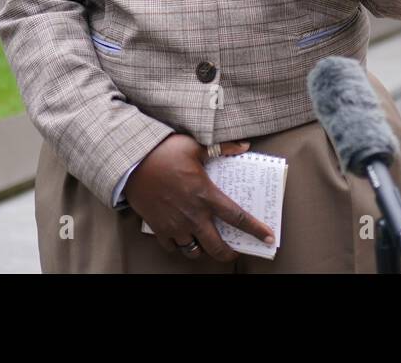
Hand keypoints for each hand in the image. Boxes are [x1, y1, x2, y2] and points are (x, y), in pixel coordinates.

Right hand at [124, 134, 276, 261]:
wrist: (132, 162)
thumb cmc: (164, 152)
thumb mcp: (195, 146)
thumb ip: (221, 148)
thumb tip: (244, 145)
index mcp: (206, 196)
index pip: (238, 218)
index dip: (256, 230)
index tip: (268, 238)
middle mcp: (193, 215)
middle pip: (216, 247)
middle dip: (228, 254)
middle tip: (233, 252)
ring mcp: (175, 225)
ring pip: (193, 251)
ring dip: (202, 251)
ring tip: (206, 245)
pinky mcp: (159, 228)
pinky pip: (172, 247)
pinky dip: (179, 246)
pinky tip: (182, 239)